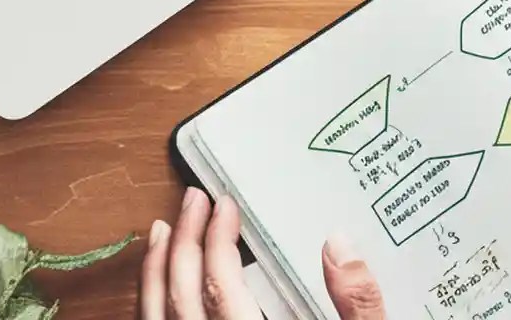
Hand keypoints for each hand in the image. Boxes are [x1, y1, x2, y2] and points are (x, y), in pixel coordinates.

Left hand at [142, 188, 386, 318]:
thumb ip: (358, 307)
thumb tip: (340, 247)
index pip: (217, 287)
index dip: (215, 241)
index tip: (223, 207)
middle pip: (180, 298)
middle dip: (183, 244)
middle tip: (192, 201)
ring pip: (158, 319)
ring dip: (156, 274)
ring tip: (160, 233)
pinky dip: (152, 304)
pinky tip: (160, 285)